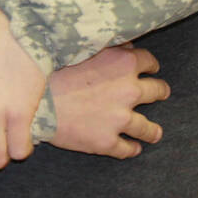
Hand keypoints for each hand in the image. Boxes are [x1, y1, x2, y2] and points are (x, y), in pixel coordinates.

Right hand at [48, 45, 169, 157]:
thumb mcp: (84, 49)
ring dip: (153, 130)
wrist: (37, 101)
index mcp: (124, 64)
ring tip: (156, 133)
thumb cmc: (56, 71)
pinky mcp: (107, 141)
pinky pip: (126, 148)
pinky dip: (131, 149)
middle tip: (161, 94)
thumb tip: (126, 48)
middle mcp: (128, 91)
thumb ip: (110, 48)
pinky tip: (133, 148)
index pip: (149, 62)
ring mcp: (119, 119)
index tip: (151, 69)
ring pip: (147, 128)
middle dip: (160, 92)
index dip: (150, 66)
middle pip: (157, 92)